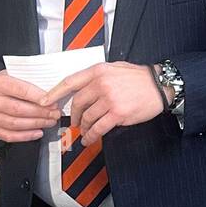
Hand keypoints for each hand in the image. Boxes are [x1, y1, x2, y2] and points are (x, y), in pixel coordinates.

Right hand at [0, 71, 60, 142]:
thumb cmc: (6, 84)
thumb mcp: (16, 75)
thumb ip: (32, 82)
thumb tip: (53, 92)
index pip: (20, 90)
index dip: (38, 97)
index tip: (53, 102)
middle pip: (18, 109)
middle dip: (41, 113)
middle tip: (55, 113)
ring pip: (15, 124)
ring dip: (36, 124)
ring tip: (50, 121)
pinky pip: (9, 135)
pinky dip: (26, 136)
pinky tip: (38, 132)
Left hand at [42, 62, 166, 147]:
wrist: (161, 86)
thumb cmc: (141, 78)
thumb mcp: (116, 68)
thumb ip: (99, 76)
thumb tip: (83, 88)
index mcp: (99, 71)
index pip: (70, 82)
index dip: (54, 93)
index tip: (44, 102)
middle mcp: (102, 84)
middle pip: (77, 103)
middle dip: (74, 116)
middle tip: (75, 122)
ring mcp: (109, 99)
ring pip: (87, 117)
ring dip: (84, 128)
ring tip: (85, 132)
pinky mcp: (118, 113)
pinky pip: (98, 128)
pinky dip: (91, 136)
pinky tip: (90, 139)